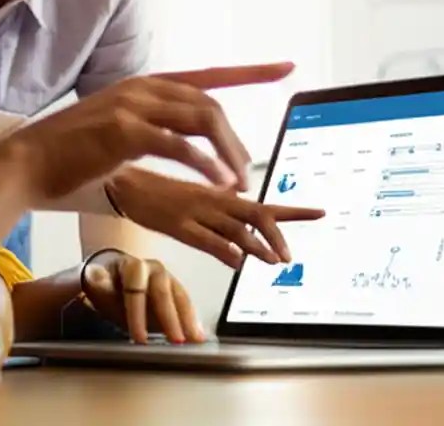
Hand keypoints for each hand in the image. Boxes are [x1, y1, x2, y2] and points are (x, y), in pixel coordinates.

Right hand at [7, 62, 295, 201]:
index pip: (206, 75)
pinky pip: (179, 145)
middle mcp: (141, 88)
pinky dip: (204, 163)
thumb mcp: (114, 130)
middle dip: (235, 139)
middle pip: (209, 103)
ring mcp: (132, 106)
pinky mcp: (124, 131)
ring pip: (201, 119)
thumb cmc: (68, 155)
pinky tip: (217, 181)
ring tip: (236, 182)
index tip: (285, 67)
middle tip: (246, 171)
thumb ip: (149, 126)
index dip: (249, 72)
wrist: (25, 164)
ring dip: (227, 152)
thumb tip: (182, 139)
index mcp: (142, 87)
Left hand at [81, 251, 202, 344]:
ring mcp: (168, 278)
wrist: (117, 278)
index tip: (139, 338)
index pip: (135, 291)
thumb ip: (98, 283)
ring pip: (180, 297)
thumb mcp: (98, 286)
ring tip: (194, 340)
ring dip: (188, 320)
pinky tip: (199, 336)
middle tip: (175, 341)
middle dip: (169, 319)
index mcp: (132, 266)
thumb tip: (94, 275)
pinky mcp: (177, 290)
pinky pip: (186, 304)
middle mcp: (154, 269)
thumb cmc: (108, 286)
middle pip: (162, 293)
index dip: (137, 315)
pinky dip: (193, 321)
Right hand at [108, 165, 324, 268]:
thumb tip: (242, 214)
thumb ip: (219, 207)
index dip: (292, 210)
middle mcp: (213, 202)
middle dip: (277, 232)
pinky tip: (235, 260)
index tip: (319, 213)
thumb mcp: (194, 198)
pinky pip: (204, 238)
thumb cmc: (158, 191)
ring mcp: (196, 213)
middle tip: (290, 254)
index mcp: (219, 195)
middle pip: (254, 214)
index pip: (262, 203)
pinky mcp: (177, 225)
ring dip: (256, 246)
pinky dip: (222, 249)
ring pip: (233, 228)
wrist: (124, 182)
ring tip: (273, 260)